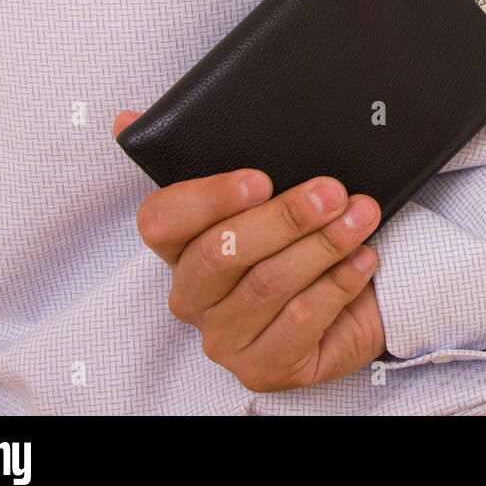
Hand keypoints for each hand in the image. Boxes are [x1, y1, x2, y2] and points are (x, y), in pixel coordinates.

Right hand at [113, 111, 385, 391]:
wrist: (359, 293)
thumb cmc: (303, 238)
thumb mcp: (270, 194)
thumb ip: (222, 154)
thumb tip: (123, 118)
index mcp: (179, 245)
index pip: (161, 220)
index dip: (206, 198)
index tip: (259, 179)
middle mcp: (192, 294)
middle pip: (220, 252)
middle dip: (283, 218)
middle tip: (332, 192)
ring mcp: (224, 337)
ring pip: (268, 284)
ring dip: (322, 245)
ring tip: (361, 216)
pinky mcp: (263, 368)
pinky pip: (300, 322)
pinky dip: (337, 284)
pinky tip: (362, 258)